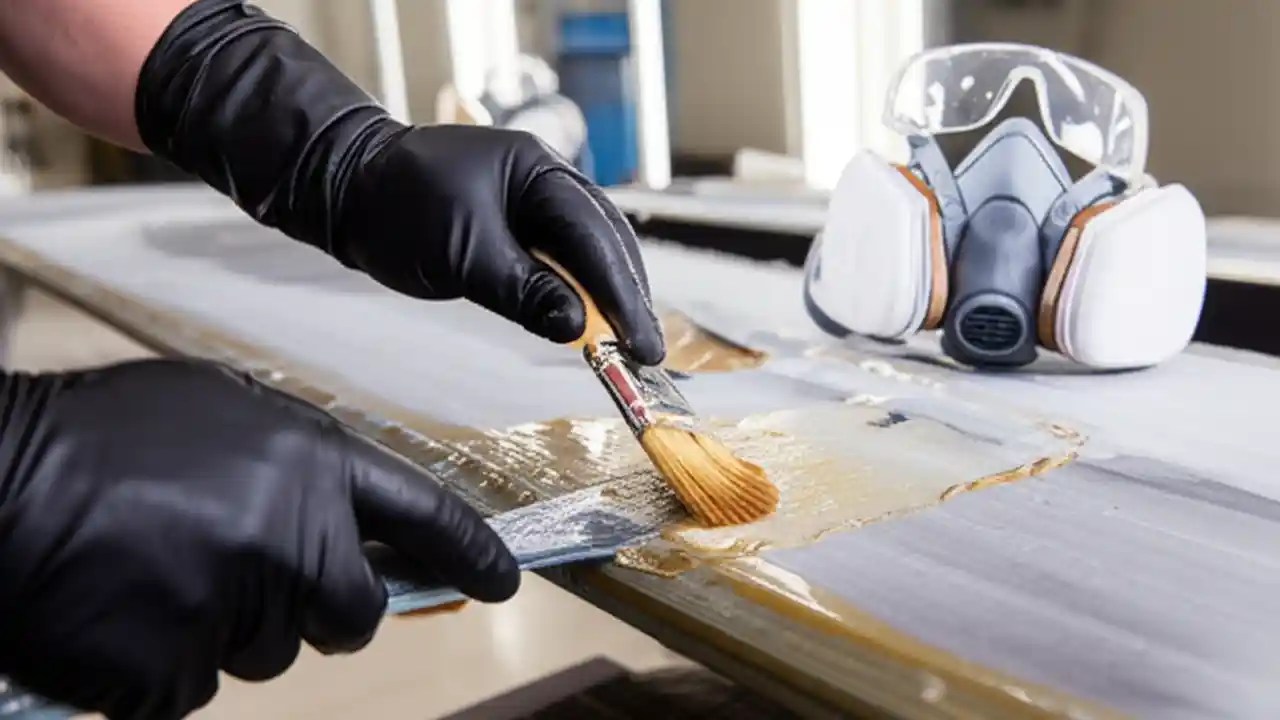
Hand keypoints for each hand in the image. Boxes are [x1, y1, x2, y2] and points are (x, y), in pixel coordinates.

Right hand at [0, 360, 517, 718]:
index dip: (471, 552)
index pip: (424, 515)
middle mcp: (291, 537)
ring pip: (272, 652)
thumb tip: (347, 522)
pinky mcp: (174, 673)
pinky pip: (195, 689)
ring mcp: (236, 609)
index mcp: (308, 463)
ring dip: (227, 627)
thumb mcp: (218, 412)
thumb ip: (295, 465)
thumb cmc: (101, 438)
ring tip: (158, 569)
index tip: (502, 581)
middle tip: (251, 574)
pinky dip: (162, 665)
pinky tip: (123, 611)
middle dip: (320, 606)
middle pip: (353, 611)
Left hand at [134, 2, 664, 365]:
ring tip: (630, 344)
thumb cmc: (396, 209)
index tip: (642, 344)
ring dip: (610, 297)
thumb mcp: (461, 254)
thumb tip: (577, 328)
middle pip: (606, 241)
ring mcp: (534, 201)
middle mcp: (547, 180)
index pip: (594, 237)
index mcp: (538, 170)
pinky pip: (563, 259)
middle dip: (629, 297)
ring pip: (590, 252)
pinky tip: (591, 322)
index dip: (623, 294)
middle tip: (648, 353)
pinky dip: (581, 292)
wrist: (346, 188)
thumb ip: (523, 289)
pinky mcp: (518, 226)